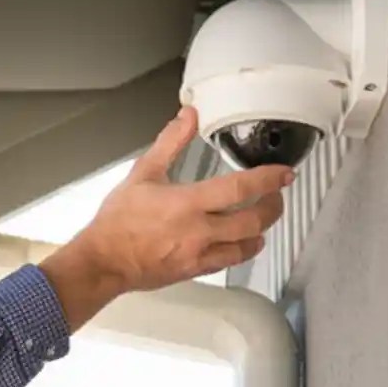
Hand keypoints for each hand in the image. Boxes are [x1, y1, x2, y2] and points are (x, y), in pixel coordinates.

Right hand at [39, 106, 293, 328]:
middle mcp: (198, 231)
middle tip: (276, 195)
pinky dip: (242, 250)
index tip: (284, 173)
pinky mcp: (195, 270)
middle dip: (273, 206)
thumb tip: (187, 116)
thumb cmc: (118, 221)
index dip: (268, 178)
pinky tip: (242, 242)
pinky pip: (229, 262)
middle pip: (253, 220)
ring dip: (261, 230)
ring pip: (247, 245)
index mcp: (187, 203)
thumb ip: (170, 143)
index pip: (240, 188)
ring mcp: (199, 253)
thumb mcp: (142, 174)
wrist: (103, 261)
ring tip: (263, 220)